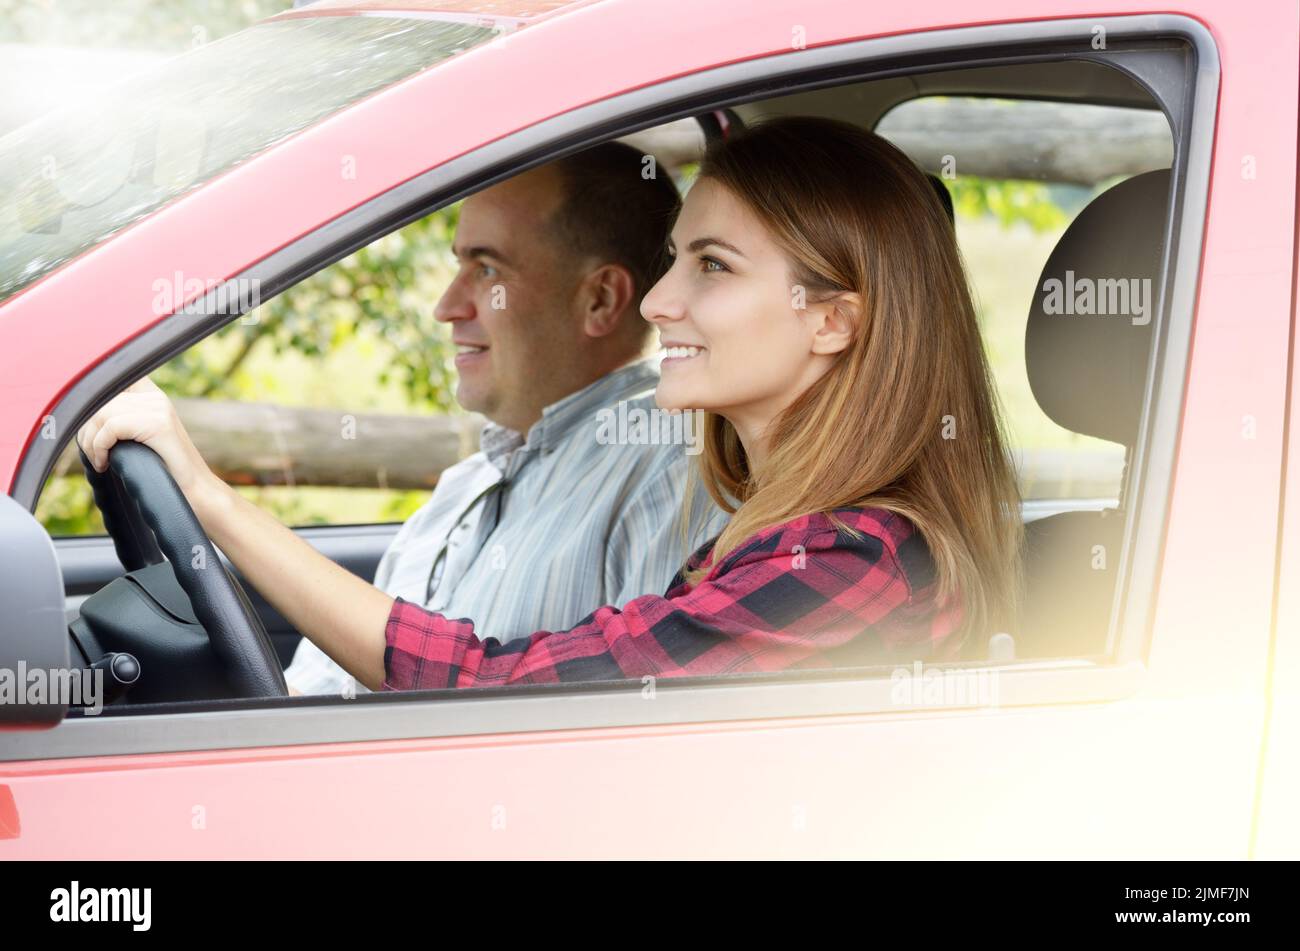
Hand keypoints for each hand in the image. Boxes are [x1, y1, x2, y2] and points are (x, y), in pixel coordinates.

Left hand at [76, 378, 219, 508]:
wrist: (197, 494)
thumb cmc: (165, 474)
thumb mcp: (141, 441)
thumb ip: (120, 423)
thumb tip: (79, 417)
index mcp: (153, 398)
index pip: (112, 379)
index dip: (91, 397)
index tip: (83, 423)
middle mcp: (156, 398)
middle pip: (99, 399)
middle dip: (86, 429)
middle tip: (92, 454)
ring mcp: (159, 409)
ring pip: (102, 413)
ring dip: (90, 441)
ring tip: (99, 461)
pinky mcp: (158, 424)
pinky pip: (111, 427)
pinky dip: (99, 448)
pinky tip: (104, 464)